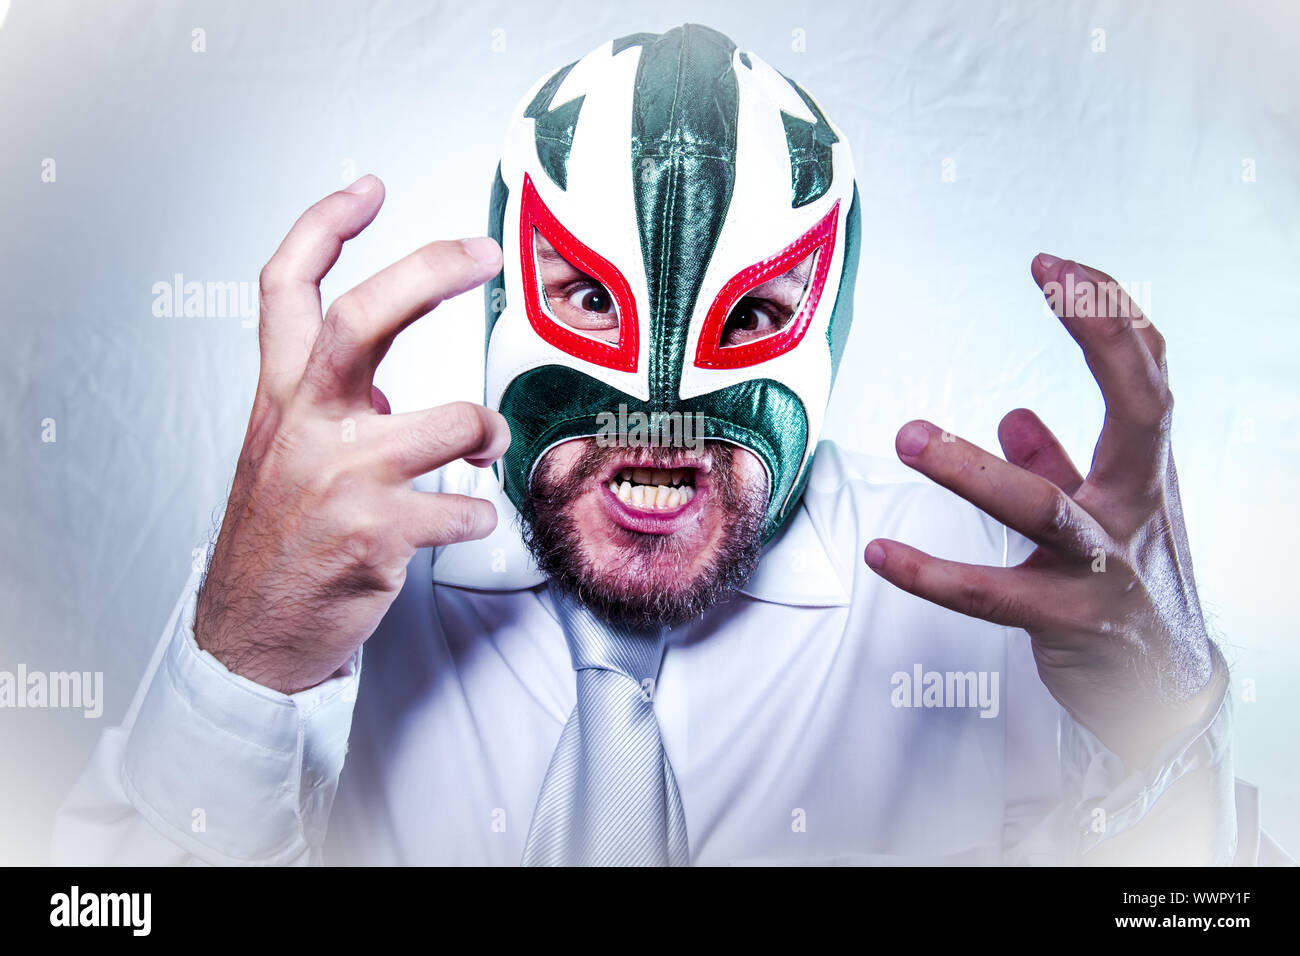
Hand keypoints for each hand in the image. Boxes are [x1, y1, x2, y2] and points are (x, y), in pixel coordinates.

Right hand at [194, 175, 509, 694]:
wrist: (252, 634)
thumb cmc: (277, 539)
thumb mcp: (285, 452)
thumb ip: (331, 408)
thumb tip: (392, 387)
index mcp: (282, 398)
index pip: (286, 289)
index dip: (323, 227)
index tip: (367, 190)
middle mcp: (306, 428)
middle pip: (362, 319)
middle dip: (428, 271)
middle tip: (482, 251)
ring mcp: (341, 481)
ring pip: (452, 422)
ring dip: (488, 432)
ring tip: (489, 445)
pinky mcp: (376, 536)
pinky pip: (464, 509)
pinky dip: (479, 515)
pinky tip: (467, 521)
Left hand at [864, 253, 1222, 769]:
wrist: (1164, 693)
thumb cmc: (1132, 587)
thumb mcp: (1102, 515)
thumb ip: (1062, 464)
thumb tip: (1015, 418)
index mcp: (1143, 473)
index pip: (1147, 374)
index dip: (1113, 313)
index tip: (1062, 264)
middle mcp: (1135, 509)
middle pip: (1140, 412)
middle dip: (1103, 338)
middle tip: (1050, 278)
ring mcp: (1105, 568)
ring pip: (1046, 509)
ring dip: (974, 470)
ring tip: (910, 436)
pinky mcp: (1067, 624)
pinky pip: (994, 596)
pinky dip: (933, 574)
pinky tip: (881, 553)